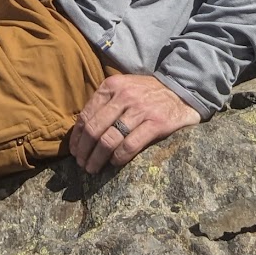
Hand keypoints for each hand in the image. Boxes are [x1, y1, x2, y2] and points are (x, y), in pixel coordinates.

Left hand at [68, 72, 200, 174]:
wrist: (181, 91)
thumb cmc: (147, 93)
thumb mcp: (123, 88)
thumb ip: (105, 103)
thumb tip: (82, 131)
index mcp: (112, 86)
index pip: (87, 115)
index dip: (78, 137)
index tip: (75, 152)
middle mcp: (124, 96)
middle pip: (95, 129)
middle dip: (85, 151)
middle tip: (82, 164)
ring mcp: (140, 110)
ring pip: (109, 139)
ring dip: (97, 158)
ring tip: (93, 168)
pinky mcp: (156, 123)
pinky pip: (130, 145)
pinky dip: (119, 157)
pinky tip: (115, 162)